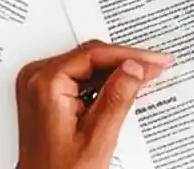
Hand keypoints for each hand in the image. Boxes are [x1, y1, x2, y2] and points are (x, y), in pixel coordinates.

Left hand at [16, 41, 172, 168]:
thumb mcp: (97, 138)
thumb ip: (117, 99)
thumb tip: (134, 66)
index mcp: (46, 85)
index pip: (95, 55)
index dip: (131, 55)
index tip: (156, 61)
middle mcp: (36, 79)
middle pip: (91, 56)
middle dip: (126, 61)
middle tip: (156, 67)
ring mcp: (39, 86)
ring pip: (88, 65)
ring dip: (117, 71)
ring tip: (145, 77)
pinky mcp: (46, 94)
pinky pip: (80, 76)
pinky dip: (103, 82)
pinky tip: (123, 88)